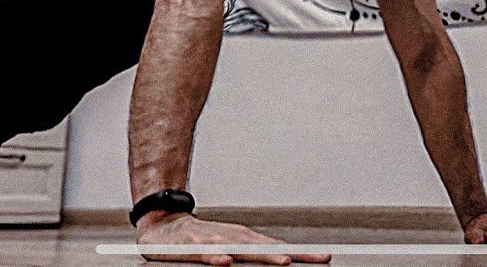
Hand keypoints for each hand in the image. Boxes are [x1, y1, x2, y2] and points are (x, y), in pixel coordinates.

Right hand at [136, 212, 330, 264]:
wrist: (162, 223)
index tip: (324, 258)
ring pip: (240, 249)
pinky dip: (215, 257)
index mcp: (244, 240)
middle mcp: (233, 238)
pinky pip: (205, 253)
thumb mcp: (229, 246)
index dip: (301, 254)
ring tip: (281, 262)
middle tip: (310, 260)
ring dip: (260, 256)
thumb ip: (251, 254)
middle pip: (265, 248)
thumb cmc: (198, 238)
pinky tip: (225, 262)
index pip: (277, 248)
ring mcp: (213, 241)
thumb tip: (283, 258)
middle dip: (288, 254)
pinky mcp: (191, 245)